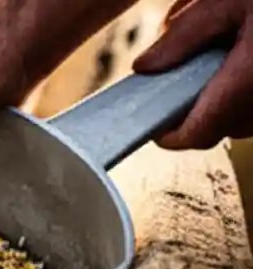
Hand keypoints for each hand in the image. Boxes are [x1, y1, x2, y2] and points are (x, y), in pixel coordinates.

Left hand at [134, 0, 252, 148]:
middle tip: (184, 82)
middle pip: (222, 128)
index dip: (171, 134)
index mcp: (250, 79)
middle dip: (199, 110)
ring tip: (224, 61)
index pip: (199, 133)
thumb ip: (184, 36)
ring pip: (246, 120)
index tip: (155, 124)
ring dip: (227, 102)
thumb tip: (147, 66)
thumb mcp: (227, 1)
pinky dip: (249, 94)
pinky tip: (247, 58)